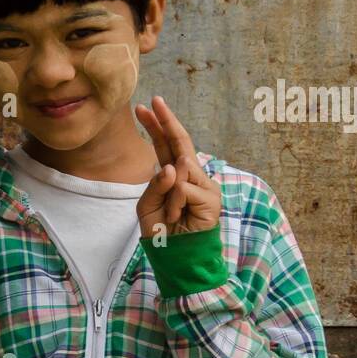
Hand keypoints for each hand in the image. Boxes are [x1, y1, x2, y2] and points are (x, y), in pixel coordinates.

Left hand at [135, 96, 221, 238]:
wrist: (174, 255)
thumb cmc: (162, 230)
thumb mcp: (148, 205)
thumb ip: (157, 184)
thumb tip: (173, 166)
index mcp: (174, 175)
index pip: (164, 145)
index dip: (156, 126)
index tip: (145, 107)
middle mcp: (191, 176)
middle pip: (179, 143)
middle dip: (167, 121)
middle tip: (155, 101)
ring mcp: (204, 185)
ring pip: (181, 169)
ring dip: (168, 193)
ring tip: (171, 215)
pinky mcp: (211, 198)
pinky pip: (184, 189)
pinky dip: (175, 204)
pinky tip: (178, 217)